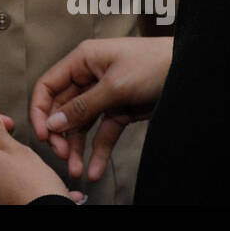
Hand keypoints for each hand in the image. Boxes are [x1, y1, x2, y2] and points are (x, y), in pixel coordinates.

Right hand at [29, 37, 171, 181]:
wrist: (188, 70)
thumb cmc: (153, 64)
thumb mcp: (115, 85)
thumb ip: (83, 106)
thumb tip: (54, 123)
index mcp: (82, 60)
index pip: (48, 85)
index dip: (40, 111)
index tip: (43, 136)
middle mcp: (88, 76)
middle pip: (62, 108)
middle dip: (60, 134)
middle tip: (63, 156)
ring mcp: (103, 94)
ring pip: (82, 124)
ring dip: (77, 147)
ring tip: (76, 169)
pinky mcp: (119, 109)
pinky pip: (103, 132)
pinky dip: (99, 150)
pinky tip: (95, 169)